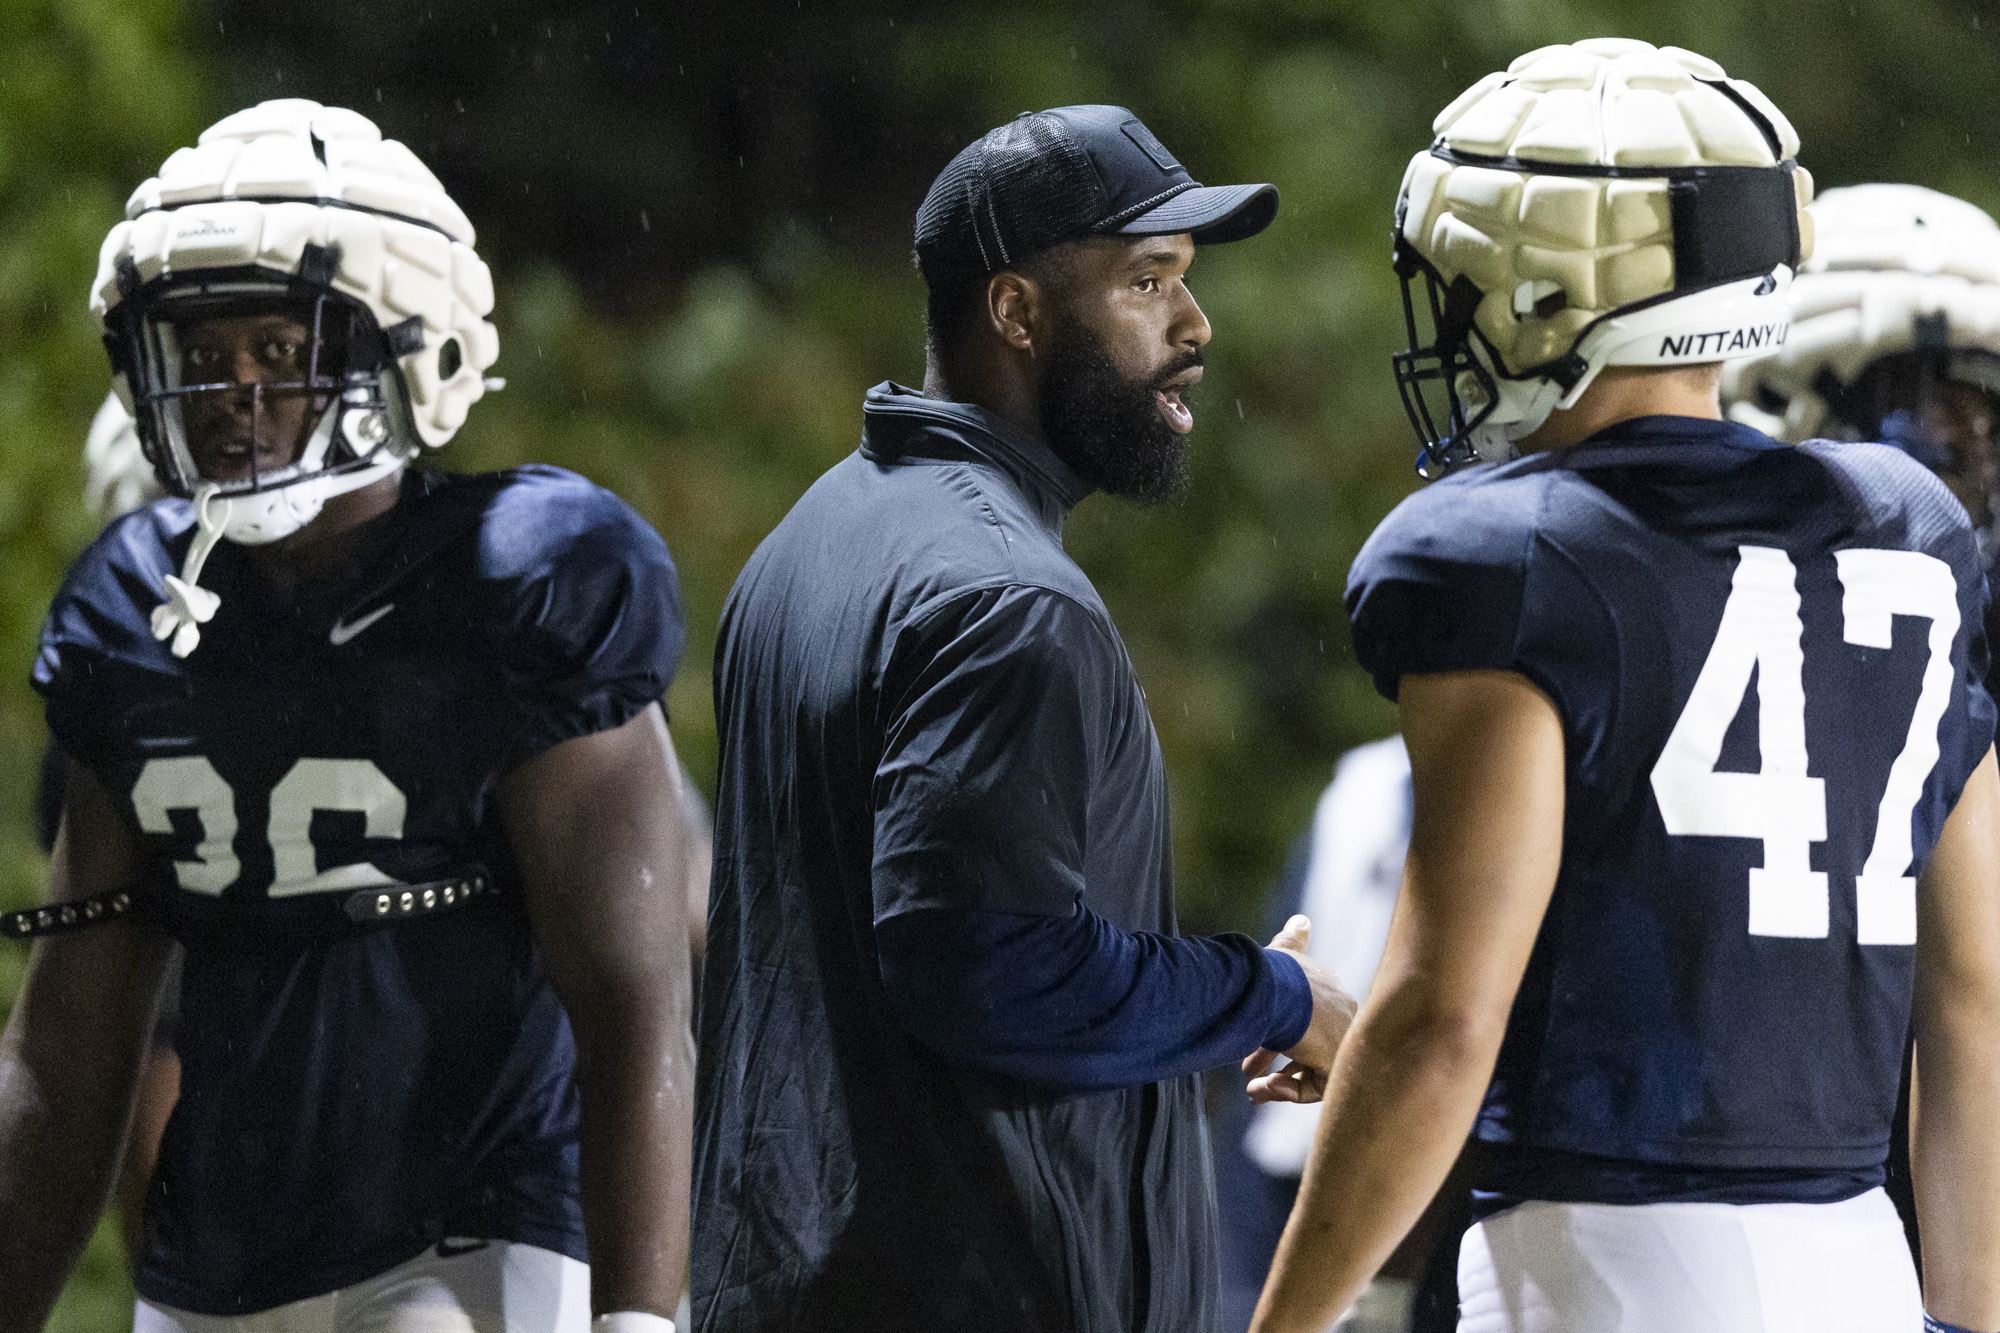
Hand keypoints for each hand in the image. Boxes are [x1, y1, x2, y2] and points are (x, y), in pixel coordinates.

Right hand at [1242, 915, 1356, 1104]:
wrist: (1276, 989)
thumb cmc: (1273, 972)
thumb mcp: (1283, 952)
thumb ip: (1294, 939)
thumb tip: (1302, 920)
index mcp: (1332, 991)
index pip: (1310, 1020)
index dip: (1279, 1035)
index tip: (1252, 1046)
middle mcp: (1342, 1016)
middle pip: (1310, 1048)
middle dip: (1276, 1062)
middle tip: (1249, 1076)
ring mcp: (1342, 1040)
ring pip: (1312, 1070)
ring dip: (1278, 1082)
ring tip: (1253, 1090)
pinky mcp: (1338, 1062)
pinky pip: (1317, 1087)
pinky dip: (1289, 1091)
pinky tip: (1265, 1087)